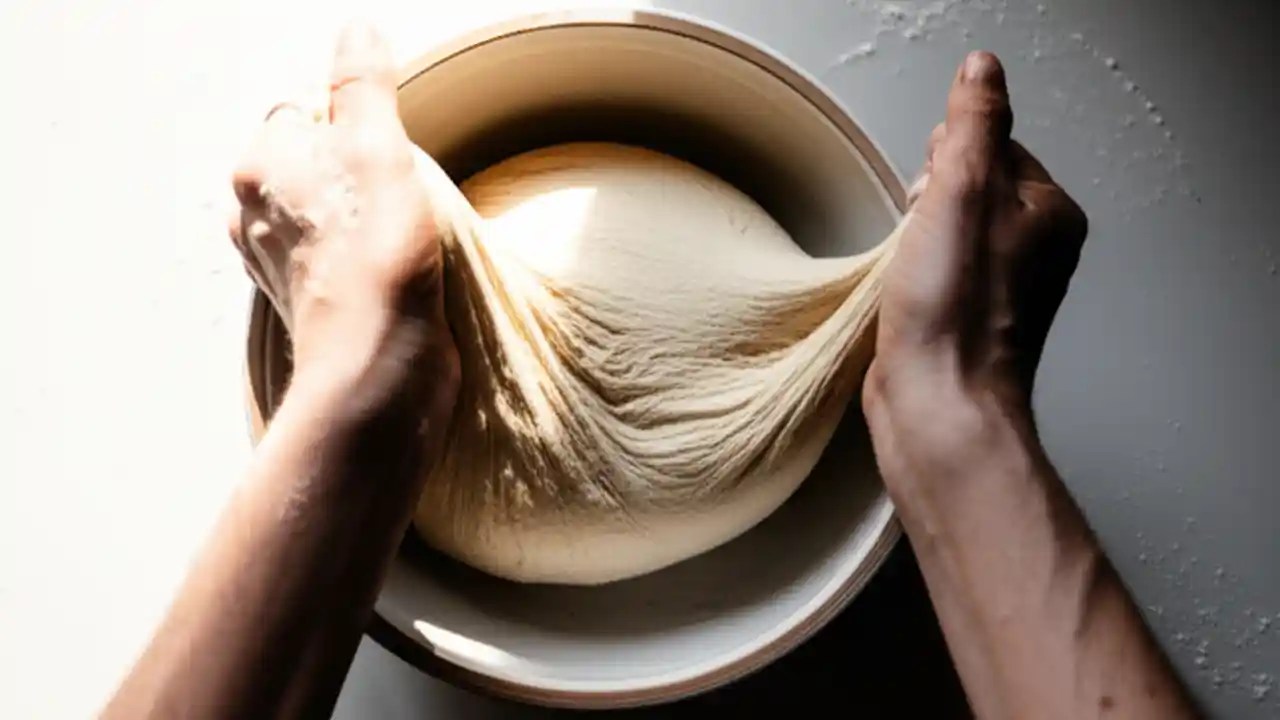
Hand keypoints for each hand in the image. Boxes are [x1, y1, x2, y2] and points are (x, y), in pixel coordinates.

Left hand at [229, 24, 455, 410]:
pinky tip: (390, 267)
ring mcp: (280, 264)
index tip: (389, 149)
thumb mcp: (378, 150)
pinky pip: (331, 259)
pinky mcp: (311, 304)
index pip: (303, 112)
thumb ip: (363, 88)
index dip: (351, 123)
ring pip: (320, 213)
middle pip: (311, 163)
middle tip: (399, 190)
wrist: (378, 369)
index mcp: (262, 168)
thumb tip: (357, 31)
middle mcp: (258, 215)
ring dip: (356, 215)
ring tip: (398, 229)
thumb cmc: (375, 261)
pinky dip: (356, 257)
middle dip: (352, 168)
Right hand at [864, 51, 1086, 433]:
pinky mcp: (964, 320)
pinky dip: (908, 278)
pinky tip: (902, 299)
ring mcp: (1000, 290)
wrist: (936, 404)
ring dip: (912, 244)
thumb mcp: (960, 189)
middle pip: (962, 187)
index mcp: (1050, 214)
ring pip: (940, 231)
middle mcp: (1034, 252)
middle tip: (921, 245)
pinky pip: (930, 273)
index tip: (933, 200)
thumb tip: (982, 72)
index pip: (989, 146)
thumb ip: (974, 122)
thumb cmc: (954, 313)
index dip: (944, 165)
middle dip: (925, 205)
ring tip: (911, 276)